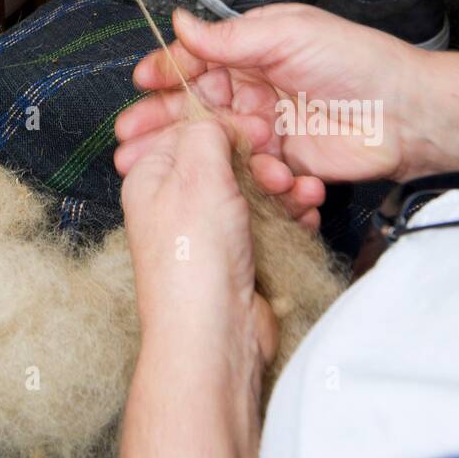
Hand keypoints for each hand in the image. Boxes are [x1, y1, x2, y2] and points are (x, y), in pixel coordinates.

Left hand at [117, 116, 275, 457]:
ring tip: (302, 194)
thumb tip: (219, 120)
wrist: (213, 337)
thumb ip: (207, 133)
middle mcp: (175, 202)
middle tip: (280, 170)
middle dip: (261, 160)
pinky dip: (289, 215)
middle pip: (226, 160)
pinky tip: (306, 215)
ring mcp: (207, 231)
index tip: (258, 126)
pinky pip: (267, 222)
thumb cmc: (193, 259)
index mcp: (152, 176)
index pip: (189, 131)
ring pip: (252, 190)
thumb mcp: (197, 174)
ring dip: (282, 187)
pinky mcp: (236, 256)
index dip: (226, 124)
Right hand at [120, 4, 458, 198]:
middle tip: (127, 139)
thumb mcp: (288, 35)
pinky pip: (249, 173)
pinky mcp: (282, 164)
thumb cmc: (357, 61)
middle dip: (158, 123)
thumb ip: (229, 36)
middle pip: (194, 108)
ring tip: (158, 168)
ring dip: (188, 156)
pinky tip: (251, 177)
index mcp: (250, 51)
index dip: (165, 72)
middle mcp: (253, 89)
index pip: (195, 61)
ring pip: (213, 144)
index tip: (141, 82)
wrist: (405, 115)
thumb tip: (180, 22)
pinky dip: (246, 177)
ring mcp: (265, 128)